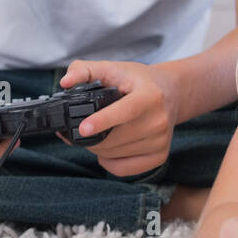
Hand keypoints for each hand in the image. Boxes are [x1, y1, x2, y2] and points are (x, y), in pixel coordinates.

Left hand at [58, 59, 179, 175]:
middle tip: (82, 127)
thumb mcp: (112, 68)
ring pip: (114, 155)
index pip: (126, 111)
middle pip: (114, 139)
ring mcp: (161, 140)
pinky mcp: (160, 156)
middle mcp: (160, 120)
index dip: (103, 121)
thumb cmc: (137, 81)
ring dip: (97, 148)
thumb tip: (65, 82)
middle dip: (89, 136)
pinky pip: (123, 169)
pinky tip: (109, 148)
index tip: (83, 128)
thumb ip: (84, 70)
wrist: (172, 93)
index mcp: (150, 95)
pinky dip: (108, 162)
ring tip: (98, 133)